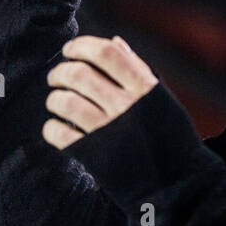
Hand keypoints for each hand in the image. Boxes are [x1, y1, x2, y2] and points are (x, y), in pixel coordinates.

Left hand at [42, 35, 157, 148]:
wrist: (174, 182)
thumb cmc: (168, 136)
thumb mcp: (162, 98)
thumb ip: (138, 69)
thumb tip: (114, 42)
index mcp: (143, 89)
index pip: (106, 53)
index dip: (81, 46)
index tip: (70, 49)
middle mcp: (126, 107)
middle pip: (79, 74)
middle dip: (60, 71)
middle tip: (56, 77)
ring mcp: (109, 131)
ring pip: (66, 102)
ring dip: (54, 98)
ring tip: (56, 101)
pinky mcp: (94, 155)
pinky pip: (60, 134)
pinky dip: (51, 128)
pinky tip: (56, 126)